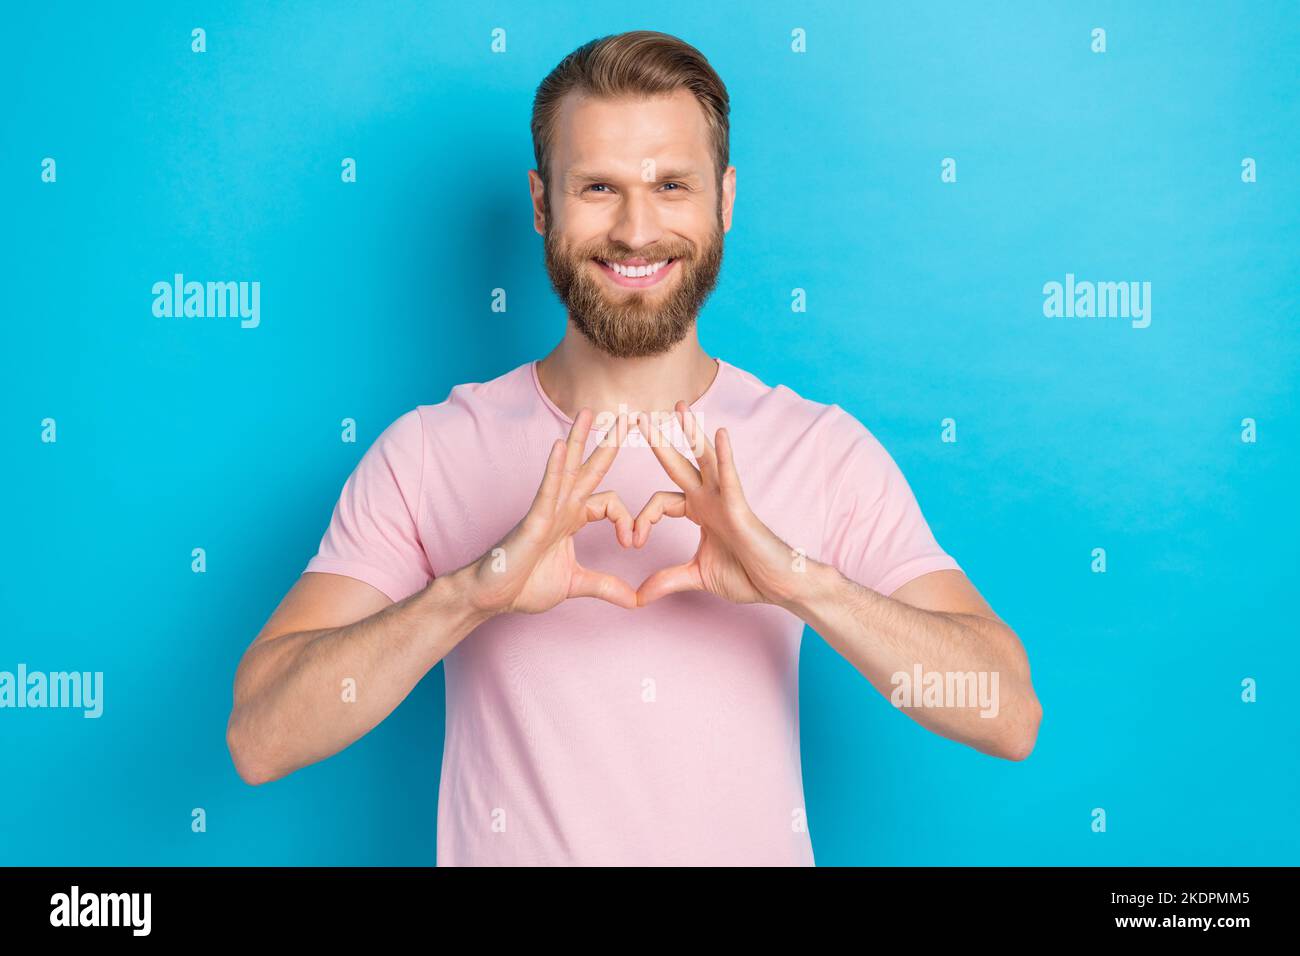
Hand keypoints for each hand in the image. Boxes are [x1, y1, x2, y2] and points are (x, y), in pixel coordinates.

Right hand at [466, 408, 637, 613]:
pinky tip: (560, 444)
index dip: (626, 521)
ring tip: (588, 411)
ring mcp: (546, 510)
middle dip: (608, 442)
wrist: (491, 597)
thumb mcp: (576, 585)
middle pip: (589, 468)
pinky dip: (554, 467)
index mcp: (572, 520)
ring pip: (566, 468)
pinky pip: (547, 488)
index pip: (610, 505)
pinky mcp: (533, 519)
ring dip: (578, 438)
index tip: (631, 544)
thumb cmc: (523, 585)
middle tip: (625, 414)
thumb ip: (606, 587)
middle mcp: (561, 508)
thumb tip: (635, 600)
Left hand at [632, 403, 803, 607]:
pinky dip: (724, 456)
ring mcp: (725, 499)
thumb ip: (667, 580)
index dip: (642, 519)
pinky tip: (719, 434)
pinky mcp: (740, 507)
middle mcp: (709, 499)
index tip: (635, 542)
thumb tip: (638, 596)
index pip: (660, 502)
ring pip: (704, 459)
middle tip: (638, 416)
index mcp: (698, 512)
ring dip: (690, 432)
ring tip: (678, 407)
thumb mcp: (697, 576)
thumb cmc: (746, 575)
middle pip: (678, 464)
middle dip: (658, 441)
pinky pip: (730, 477)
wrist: (778, 585)